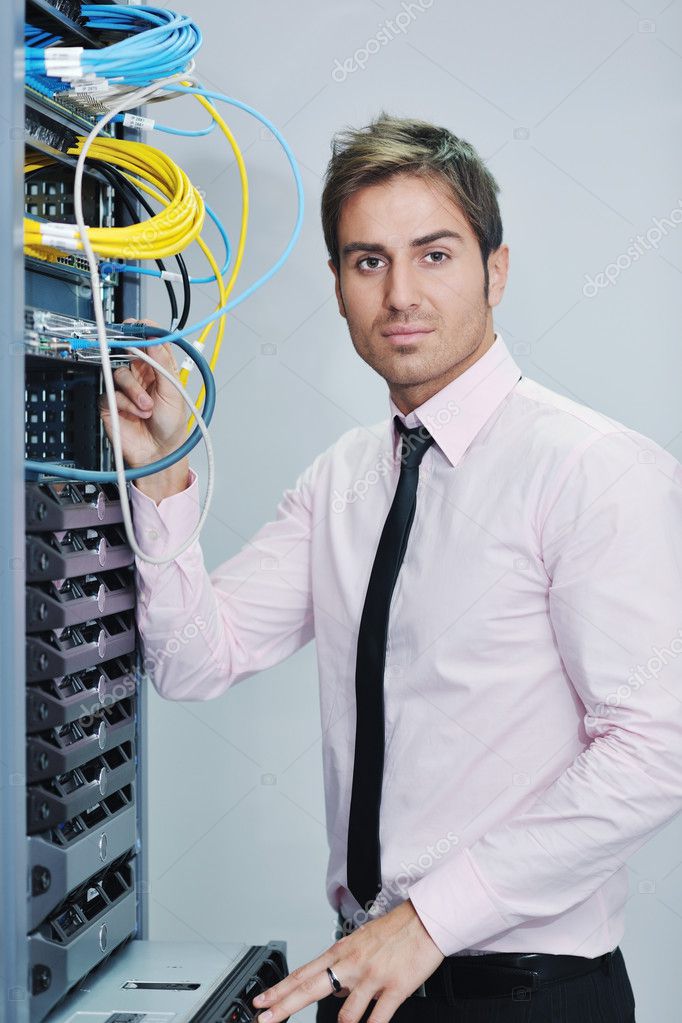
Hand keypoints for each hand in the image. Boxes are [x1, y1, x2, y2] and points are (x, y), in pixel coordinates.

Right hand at [98, 317, 186, 468]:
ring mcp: (124, 388)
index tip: (139, 325)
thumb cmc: (171, 426)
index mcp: (158, 370)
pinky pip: (111, 392)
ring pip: (120, 373)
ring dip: (135, 391)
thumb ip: (163, 365)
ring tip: (147, 407)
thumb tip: (156, 339)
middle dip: (130, 353)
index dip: (143, 332)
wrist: (158, 452)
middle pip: (128, 352)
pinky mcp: (110, 401)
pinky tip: (136, 413)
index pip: (149, 343)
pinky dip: (125, 402)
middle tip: (132, 350)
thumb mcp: (174, 393)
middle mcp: (140, 376)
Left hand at [251, 899, 443, 1022]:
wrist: (425, 920)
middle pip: (309, 988)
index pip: (302, 973)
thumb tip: (333, 989)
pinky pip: (377, 1019)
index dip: (279, 989)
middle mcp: (351, 964)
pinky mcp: (394, 989)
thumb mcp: (361, 940)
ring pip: (345, 1013)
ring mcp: (371, 977)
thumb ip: (343, 964)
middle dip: (283, 1006)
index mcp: (341, 952)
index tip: (260, 1001)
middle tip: (264, 1019)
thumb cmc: (395, 929)